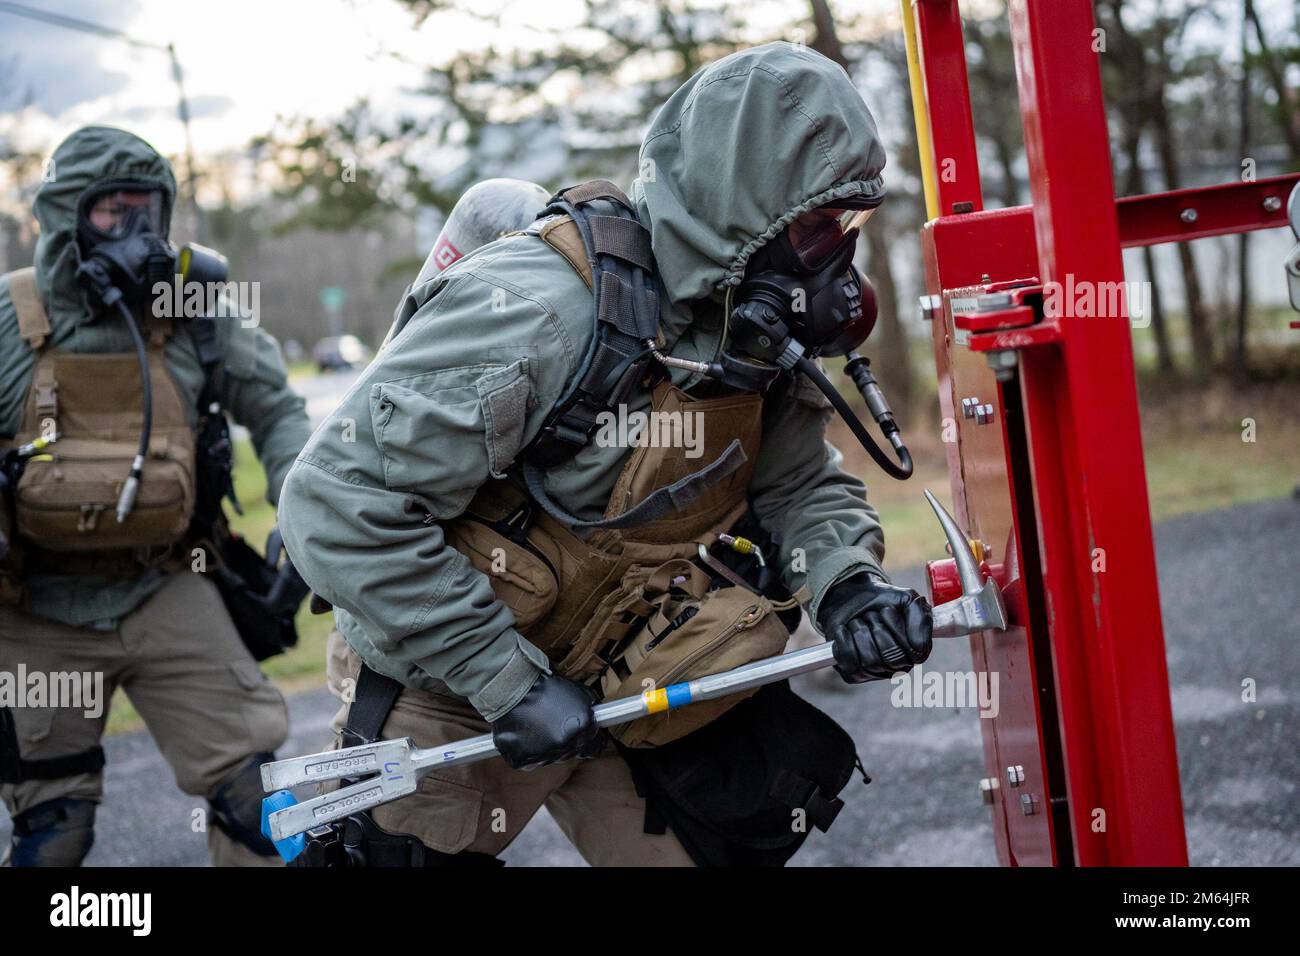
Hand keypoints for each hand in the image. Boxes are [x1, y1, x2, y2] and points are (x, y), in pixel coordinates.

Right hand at [491, 672, 603, 770]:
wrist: (512, 683)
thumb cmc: (545, 685)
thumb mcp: (580, 693)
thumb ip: (591, 713)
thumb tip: (597, 725)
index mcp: (580, 727)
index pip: (594, 748)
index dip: (590, 741)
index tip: (585, 737)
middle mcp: (563, 744)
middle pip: (571, 753)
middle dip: (567, 741)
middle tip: (554, 724)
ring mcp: (541, 754)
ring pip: (550, 758)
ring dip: (547, 746)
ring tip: (537, 725)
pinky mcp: (520, 759)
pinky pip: (529, 762)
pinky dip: (527, 751)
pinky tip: (524, 733)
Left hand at [816, 571, 932, 682]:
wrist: (850, 596)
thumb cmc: (881, 601)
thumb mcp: (907, 599)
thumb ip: (921, 618)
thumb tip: (919, 647)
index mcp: (915, 651)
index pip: (915, 653)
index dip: (898, 629)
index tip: (887, 610)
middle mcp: (897, 666)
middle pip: (892, 658)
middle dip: (877, 629)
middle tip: (871, 615)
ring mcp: (876, 673)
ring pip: (870, 660)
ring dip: (860, 632)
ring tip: (858, 622)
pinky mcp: (853, 674)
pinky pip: (850, 663)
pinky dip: (845, 640)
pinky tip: (845, 630)